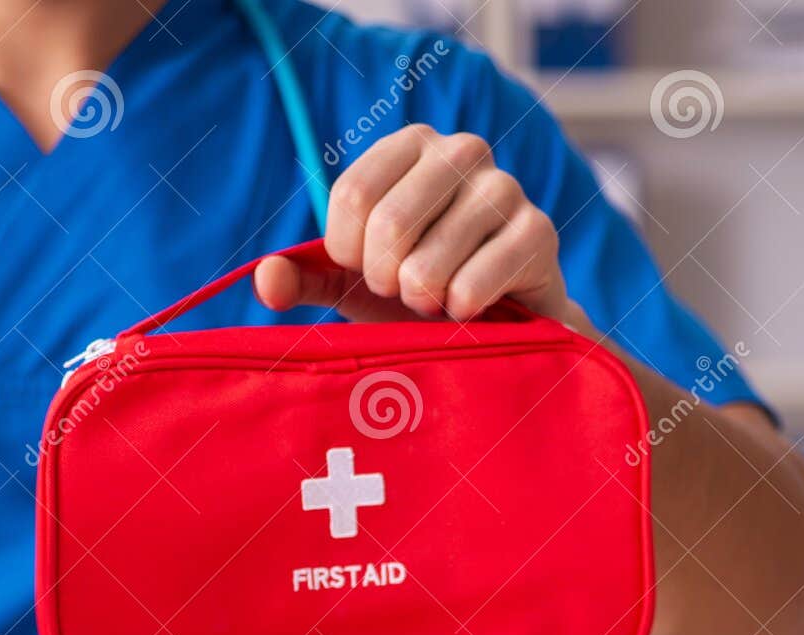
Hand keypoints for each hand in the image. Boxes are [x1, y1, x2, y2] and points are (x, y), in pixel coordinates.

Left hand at [254, 124, 577, 326]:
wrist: (497, 320)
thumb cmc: (418, 288)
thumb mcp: (354, 280)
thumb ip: (305, 275)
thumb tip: (264, 278)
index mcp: (409, 146)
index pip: (351, 198)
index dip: (348, 254)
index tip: (368, 268)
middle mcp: (461, 151)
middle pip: (387, 225)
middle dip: (384, 280)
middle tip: (404, 289)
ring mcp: (505, 188)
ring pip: (426, 265)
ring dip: (420, 302)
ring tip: (437, 298)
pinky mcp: (538, 234)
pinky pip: (470, 287)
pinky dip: (457, 314)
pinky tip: (471, 308)